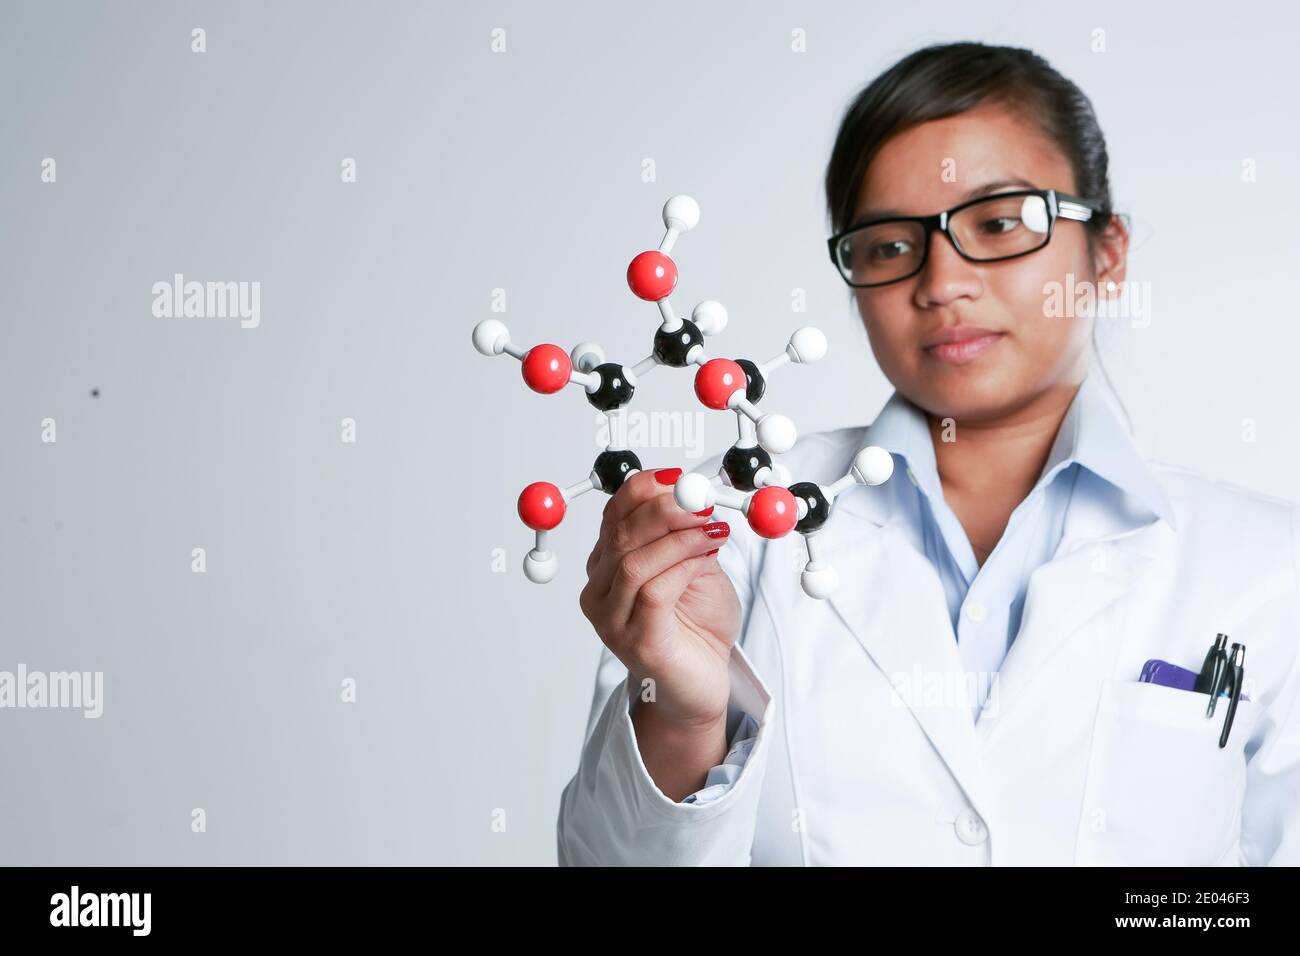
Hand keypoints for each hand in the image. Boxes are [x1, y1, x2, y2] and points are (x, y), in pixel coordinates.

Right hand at [579, 467, 740, 731]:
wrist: (703, 683)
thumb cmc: (697, 626)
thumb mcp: (695, 565)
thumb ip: (686, 534)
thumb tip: (694, 494)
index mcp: (607, 564)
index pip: (613, 514)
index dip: (643, 489)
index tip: (679, 478)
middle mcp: (599, 590)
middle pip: (621, 533)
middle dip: (665, 509)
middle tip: (701, 501)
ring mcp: (612, 619)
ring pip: (635, 561)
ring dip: (679, 537)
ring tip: (712, 530)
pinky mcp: (635, 642)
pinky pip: (654, 592)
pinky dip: (683, 566)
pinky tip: (706, 557)